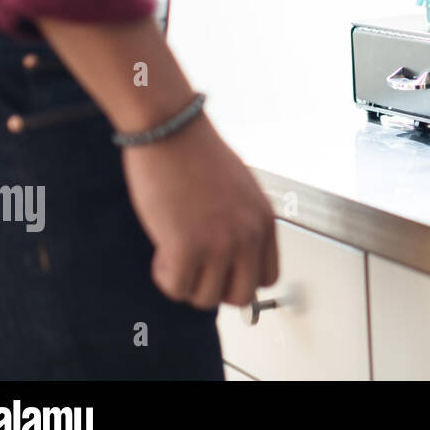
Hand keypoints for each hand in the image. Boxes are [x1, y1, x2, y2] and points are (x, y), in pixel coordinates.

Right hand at [121, 113, 278, 309]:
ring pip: (206, 298)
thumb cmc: (197, 154)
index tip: (218, 268)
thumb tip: (232, 259)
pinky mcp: (187, 247)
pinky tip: (162, 249)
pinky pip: (177, 288)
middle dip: (213, 288)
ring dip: (185, 281)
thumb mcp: (240, 190)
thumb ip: (243, 223)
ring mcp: (220, 243)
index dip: (238, 278)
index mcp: (265, 220)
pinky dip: (165, 276)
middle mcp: (249, 235)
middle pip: (241, 296)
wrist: (171, 131)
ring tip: (174, 249)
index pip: (267, 277)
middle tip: (194, 266)